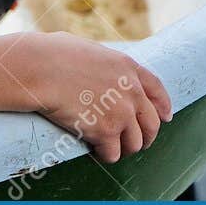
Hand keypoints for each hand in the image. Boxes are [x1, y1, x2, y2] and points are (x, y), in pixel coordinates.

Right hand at [17, 31, 173, 162]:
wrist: (39, 70)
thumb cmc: (50, 54)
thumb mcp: (85, 49)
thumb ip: (99, 63)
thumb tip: (91, 67)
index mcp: (127, 67)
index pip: (157, 89)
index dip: (163, 105)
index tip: (165, 117)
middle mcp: (131, 91)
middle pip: (151, 123)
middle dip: (145, 136)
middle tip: (135, 142)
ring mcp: (121, 113)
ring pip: (135, 143)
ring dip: (124, 148)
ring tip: (111, 148)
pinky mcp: (106, 132)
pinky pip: (113, 153)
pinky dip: (105, 155)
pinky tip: (95, 152)